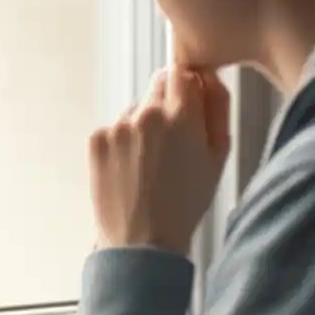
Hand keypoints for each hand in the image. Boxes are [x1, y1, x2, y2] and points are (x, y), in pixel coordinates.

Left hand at [89, 67, 231, 254]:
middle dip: (165, 106)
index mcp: (181, 115)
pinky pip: (113, 130)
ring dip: (141, 127)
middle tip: (169, 145)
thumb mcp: (218, 156)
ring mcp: (117, 127)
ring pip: (134, 111)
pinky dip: (120, 144)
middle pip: (156, 86)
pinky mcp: (95, 141)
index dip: (186, 88)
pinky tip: (129, 171)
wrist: (142, 242)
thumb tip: (207, 76)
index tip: (187, 106)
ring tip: (148, 166)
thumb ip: (216, 107)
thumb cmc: (186, 202)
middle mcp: (145, 114)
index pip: (181, 73)